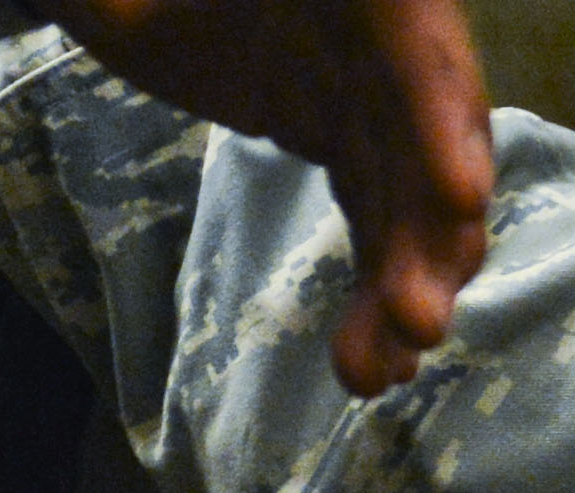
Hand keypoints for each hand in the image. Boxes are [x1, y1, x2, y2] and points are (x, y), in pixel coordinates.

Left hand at [52, 0, 494, 392]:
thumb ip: (138, 4)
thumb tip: (115, 11)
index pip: (414, 43)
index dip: (443, 116)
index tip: (459, 196)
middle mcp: (378, 33)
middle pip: (427, 141)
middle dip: (432, 237)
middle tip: (417, 324)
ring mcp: (363, 86)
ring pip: (407, 194)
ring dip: (404, 287)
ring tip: (375, 374)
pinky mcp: (338, 131)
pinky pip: (376, 212)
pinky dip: (376, 282)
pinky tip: (368, 356)